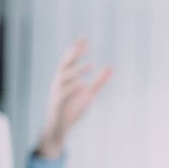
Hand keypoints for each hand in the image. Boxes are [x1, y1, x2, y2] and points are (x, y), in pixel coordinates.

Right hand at [37, 38, 111, 158]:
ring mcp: (57, 93)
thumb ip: (99, 81)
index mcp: (65, 79)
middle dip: (73, 55)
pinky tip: (82, 85)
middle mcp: (59, 83)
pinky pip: (63, 94)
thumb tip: (111, 68)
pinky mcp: (58, 105)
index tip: (83, 39)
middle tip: (83, 45)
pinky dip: (72, 88)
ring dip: (77, 71)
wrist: (59, 128)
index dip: (76, 50)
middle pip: (65, 65)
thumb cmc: (72, 110)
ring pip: (64, 78)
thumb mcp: (89, 93)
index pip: (70, 61)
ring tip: (90, 65)